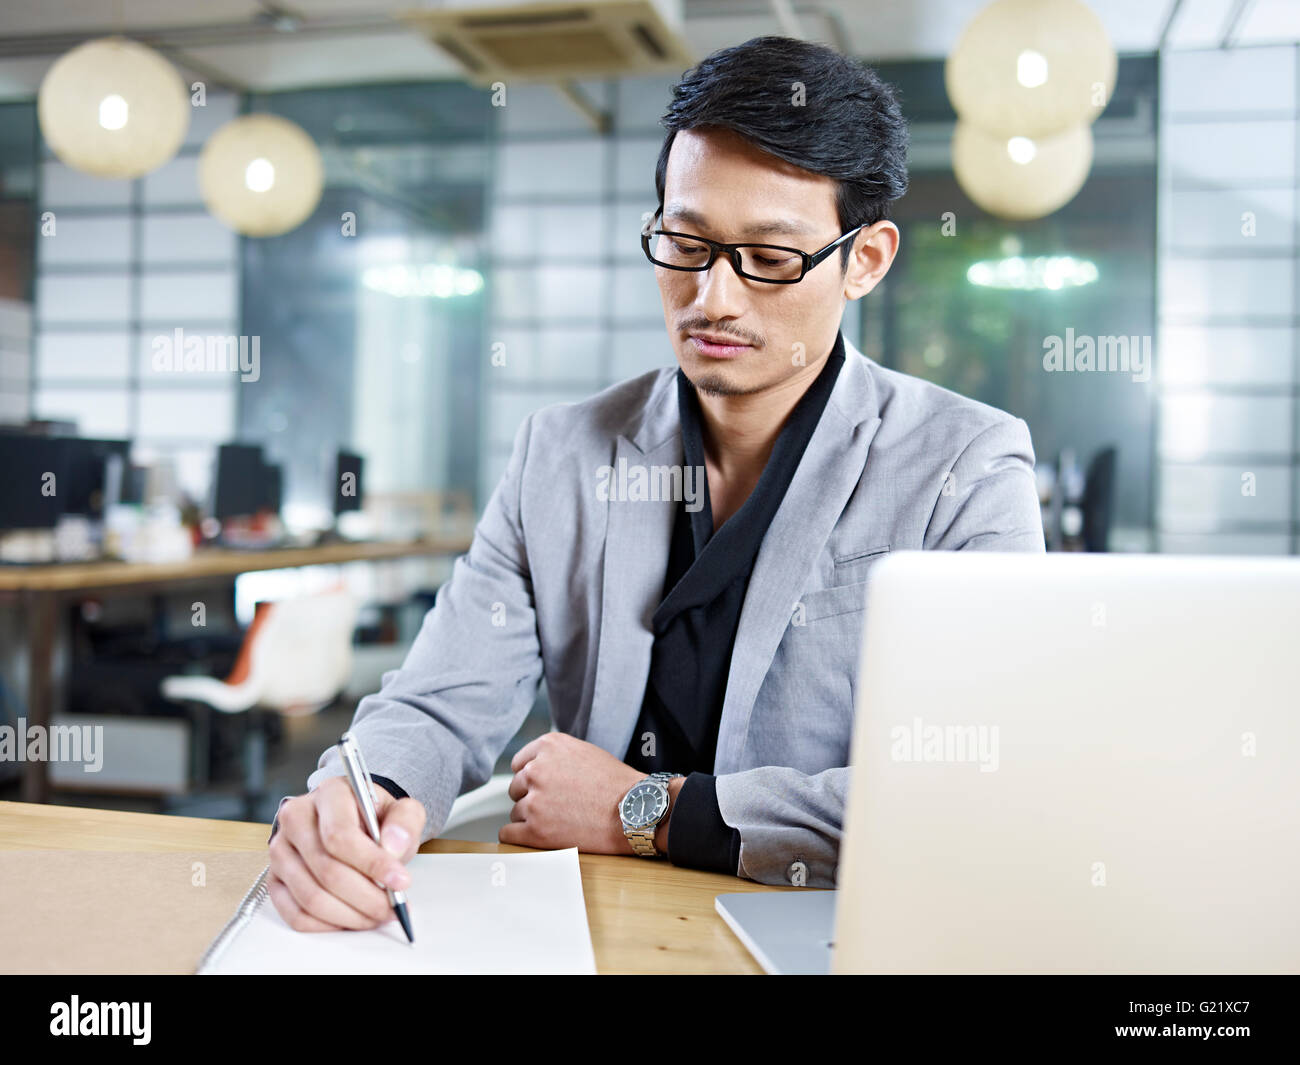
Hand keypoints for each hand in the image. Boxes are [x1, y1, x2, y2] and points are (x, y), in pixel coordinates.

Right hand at [267, 775, 425, 932]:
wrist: (353, 821)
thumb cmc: (374, 818)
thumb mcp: (401, 810)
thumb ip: (404, 822)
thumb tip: (392, 846)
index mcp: (329, 794)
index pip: (340, 835)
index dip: (372, 863)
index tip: (400, 881)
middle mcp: (296, 819)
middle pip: (326, 870)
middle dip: (365, 897)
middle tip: (392, 907)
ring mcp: (281, 850)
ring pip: (311, 897)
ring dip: (350, 914)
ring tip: (377, 914)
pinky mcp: (275, 879)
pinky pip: (296, 914)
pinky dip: (328, 924)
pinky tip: (352, 919)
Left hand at [499, 732, 648, 853]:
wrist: (635, 810)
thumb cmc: (616, 783)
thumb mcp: (583, 752)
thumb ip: (555, 756)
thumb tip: (532, 768)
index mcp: (548, 746)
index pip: (519, 764)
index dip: (532, 777)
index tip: (544, 787)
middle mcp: (536, 770)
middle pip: (516, 787)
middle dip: (532, 796)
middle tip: (557, 806)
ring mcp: (534, 801)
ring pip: (516, 811)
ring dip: (532, 818)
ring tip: (560, 821)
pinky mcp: (535, 831)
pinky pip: (508, 834)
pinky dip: (519, 837)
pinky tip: (535, 836)